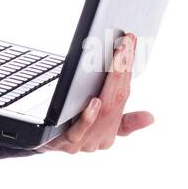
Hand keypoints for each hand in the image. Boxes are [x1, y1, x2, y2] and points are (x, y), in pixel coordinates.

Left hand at [37, 32, 154, 152]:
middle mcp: (99, 137)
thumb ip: (124, 121)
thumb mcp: (96, 123)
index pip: (122, 95)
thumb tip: (151, 117)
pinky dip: (88, 117)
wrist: (36, 145)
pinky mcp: (63, 143)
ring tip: (118, 64)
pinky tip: (94, 102)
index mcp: (110, 129)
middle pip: (115, 102)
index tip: (131, 44)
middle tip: (126, 45)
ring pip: (102, 114)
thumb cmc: (69, 127)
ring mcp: (83, 142)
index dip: (127, 69)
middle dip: (122, 71)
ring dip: (111, 87)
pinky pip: (77, 132)